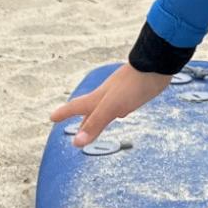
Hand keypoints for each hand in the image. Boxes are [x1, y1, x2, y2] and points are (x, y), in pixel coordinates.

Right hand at [50, 63, 172, 146]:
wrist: (156, 65)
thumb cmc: (132, 84)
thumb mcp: (111, 106)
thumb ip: (95, 123)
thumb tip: (77, 142)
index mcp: (98, 98)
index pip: (76, 107)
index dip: (64, 113)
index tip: (52, 117)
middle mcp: (106, 96)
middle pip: (89, 110)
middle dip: (81, 121)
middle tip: (75, 132)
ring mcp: (120, 94)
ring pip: (103, 108)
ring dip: (97, 117)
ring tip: (95, 124)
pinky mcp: (133, 93)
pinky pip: (119, 105)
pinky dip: (115, 112)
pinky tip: (122, 112)